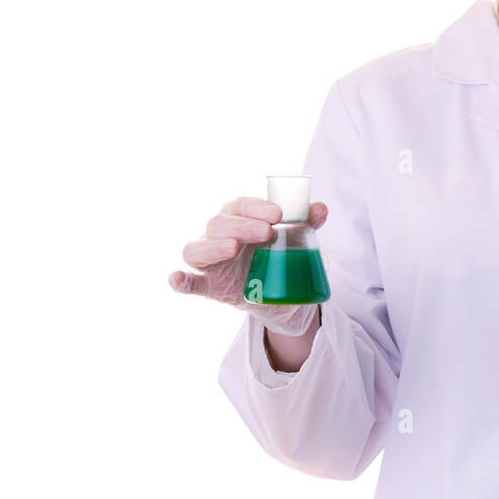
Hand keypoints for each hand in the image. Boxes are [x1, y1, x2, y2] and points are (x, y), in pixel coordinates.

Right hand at [168, 194, 329, 335]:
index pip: (241, 205)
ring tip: (233, 248)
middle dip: (242, 225)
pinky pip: (187, 281)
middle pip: (220, 223)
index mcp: (238, 217)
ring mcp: (207, 260)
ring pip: (197, 248)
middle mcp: (217, 234)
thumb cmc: (276, 255)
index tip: (279, 214)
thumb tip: (321, 208)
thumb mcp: (294, 241)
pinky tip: (177, 278)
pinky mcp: (205, 284)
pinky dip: (180, 280)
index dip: (257, 207)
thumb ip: (306, 224)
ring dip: (213, 247)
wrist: (276, 294)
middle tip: (266, 232)